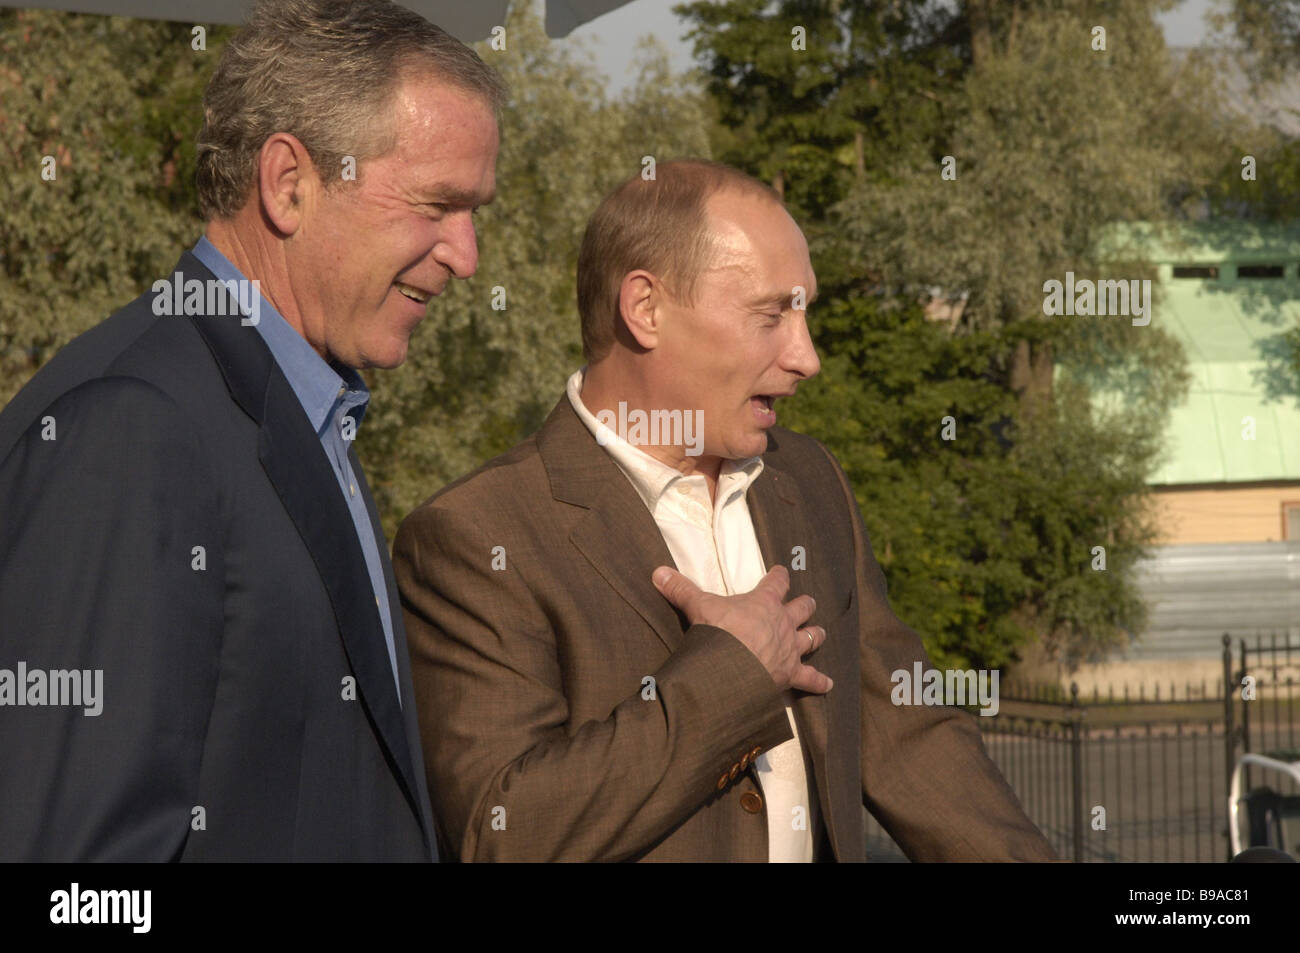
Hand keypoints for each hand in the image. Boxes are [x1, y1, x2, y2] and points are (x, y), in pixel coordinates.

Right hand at [652, 564, 831, 693]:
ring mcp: (790, 649)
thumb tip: (658, 572)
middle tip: (806, 603)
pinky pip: (810, 678)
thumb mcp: (697, 606)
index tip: (782, 571)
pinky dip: (819, 682)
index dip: (780, 576)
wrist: (730, 668)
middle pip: (802, 608)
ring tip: (819, 634)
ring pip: (812, 638)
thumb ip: (680, 589)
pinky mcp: (791, 674)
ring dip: (815, 635)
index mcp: (764, 602)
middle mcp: (783, 623)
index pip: (777, 582)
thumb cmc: (718, 633)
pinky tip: (827, 684)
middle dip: (804, 606)